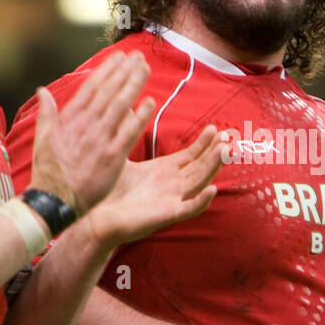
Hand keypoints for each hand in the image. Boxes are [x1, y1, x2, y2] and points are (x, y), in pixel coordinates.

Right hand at [29, 52, 153, 213]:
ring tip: (145, 68)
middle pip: (108, 92)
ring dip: (133, 85)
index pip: (91, 88)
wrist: (54, 201)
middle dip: (124, 71)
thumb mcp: (42, 138)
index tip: (119, 57)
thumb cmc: (49, 172)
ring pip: (120, 106)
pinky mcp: (112, 157)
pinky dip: (140, 116)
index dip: (106, 71)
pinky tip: (150, 101)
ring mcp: (99, 140)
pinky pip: (129, 132)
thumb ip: (46, 113)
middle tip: (138, 55)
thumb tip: (41, 91)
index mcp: (68, 120)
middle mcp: (85, 126)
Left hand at [86, 126, 224, 245]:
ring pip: (199, 182)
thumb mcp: (120, 157)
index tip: (215, 128)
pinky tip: (212, 189)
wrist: (96, 216)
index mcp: (164, 172)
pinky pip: (189, 209)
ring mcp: (172, 200)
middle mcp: (172, 185)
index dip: (204, 143)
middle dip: (215, 151)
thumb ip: (126, 133)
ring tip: (225, 152)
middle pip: (200, 166)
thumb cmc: (108, 191)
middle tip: (228, 136)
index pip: (191, 156)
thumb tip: (124, 108)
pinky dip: (201, 201)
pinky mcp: (167, 215)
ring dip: (213, 168)